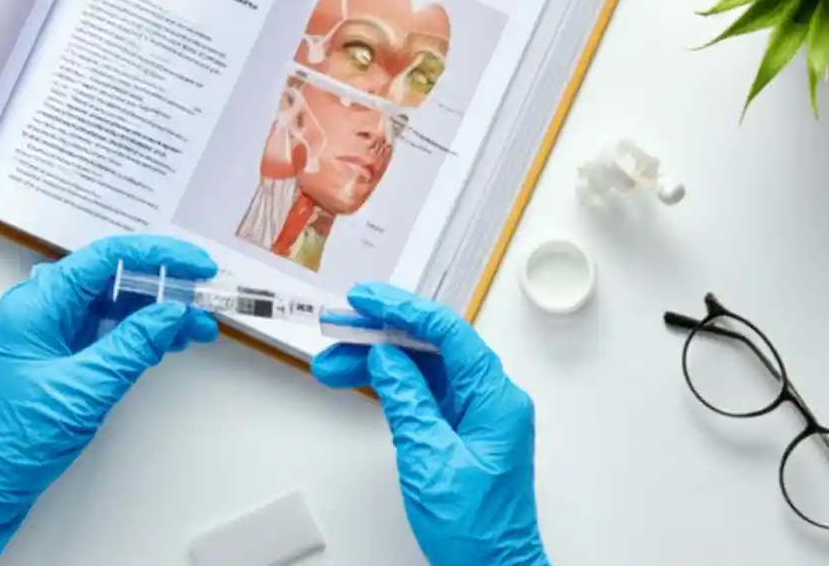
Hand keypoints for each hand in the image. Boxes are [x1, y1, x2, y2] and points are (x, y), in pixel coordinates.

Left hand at [0, 236, 218, 565]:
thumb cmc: (16, 439)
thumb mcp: (83, 389)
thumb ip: (132, 345)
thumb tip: (173, 311)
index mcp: (37, 305)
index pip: (105, 258)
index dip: (158, 255)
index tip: (197, 265)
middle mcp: (42, 308)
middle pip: (113, 278)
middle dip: (164, 286)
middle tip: (206, 299)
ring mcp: (51, 332)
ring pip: (114, 305)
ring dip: (158, 313)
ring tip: (200, 328)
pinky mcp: (60, 355)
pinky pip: (107, 331)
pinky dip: (140, 335)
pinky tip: (171, 342)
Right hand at [311, 283, 547, 565]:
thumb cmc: (478, 529)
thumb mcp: (430, 459)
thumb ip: (407, 401)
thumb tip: (387, 359)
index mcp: (495, 398)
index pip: (449, 332)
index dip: (404, 309)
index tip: (368, 299)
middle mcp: (489, 399)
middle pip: (432, 348)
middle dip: (381, 336)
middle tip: (340, 327)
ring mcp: (475, 416)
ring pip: (422, 370)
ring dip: (377, 364)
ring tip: (333, 363)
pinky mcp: (460, 432)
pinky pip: (423, 395)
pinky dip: (390, 389)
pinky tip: (360, 381)